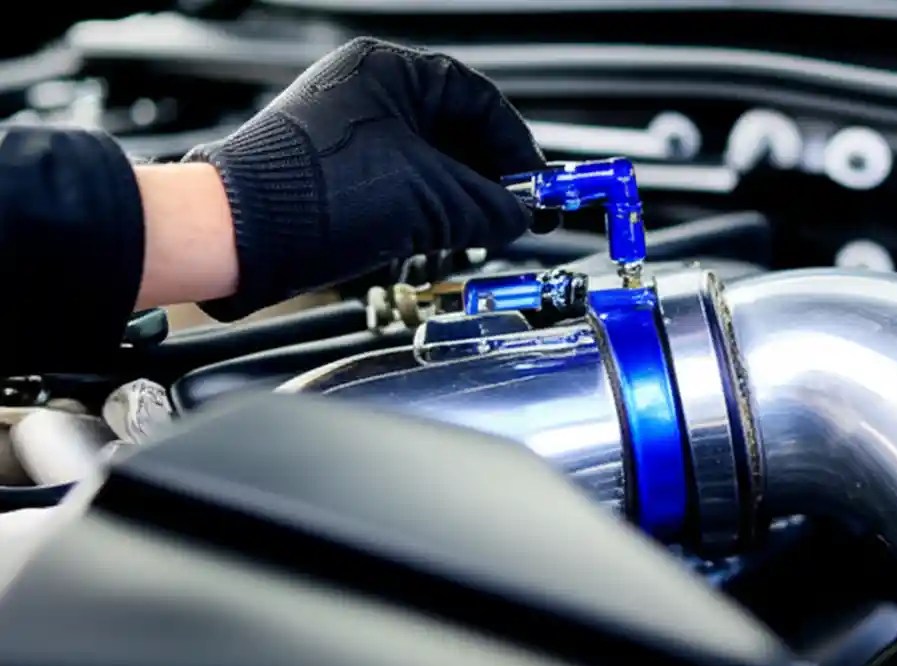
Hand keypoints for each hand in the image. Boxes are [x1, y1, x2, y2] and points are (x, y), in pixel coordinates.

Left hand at [185, 37, 556, 319]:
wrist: (237, 235)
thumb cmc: (313, 196)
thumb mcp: (428, 202)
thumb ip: (488, 207)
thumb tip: (517, 217)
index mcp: (388, 72)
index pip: (478, 100)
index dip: (516, 146)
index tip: (536, 185)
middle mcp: (366, 92)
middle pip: (453, 133)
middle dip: (487, 180)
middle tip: (512, 214)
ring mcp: (347, 132)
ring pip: (427, 163)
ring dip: (457, 202)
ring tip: (474, 234)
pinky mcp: (334, 172)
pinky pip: (398, 184)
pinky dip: (425, 212)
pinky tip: (437, 240)